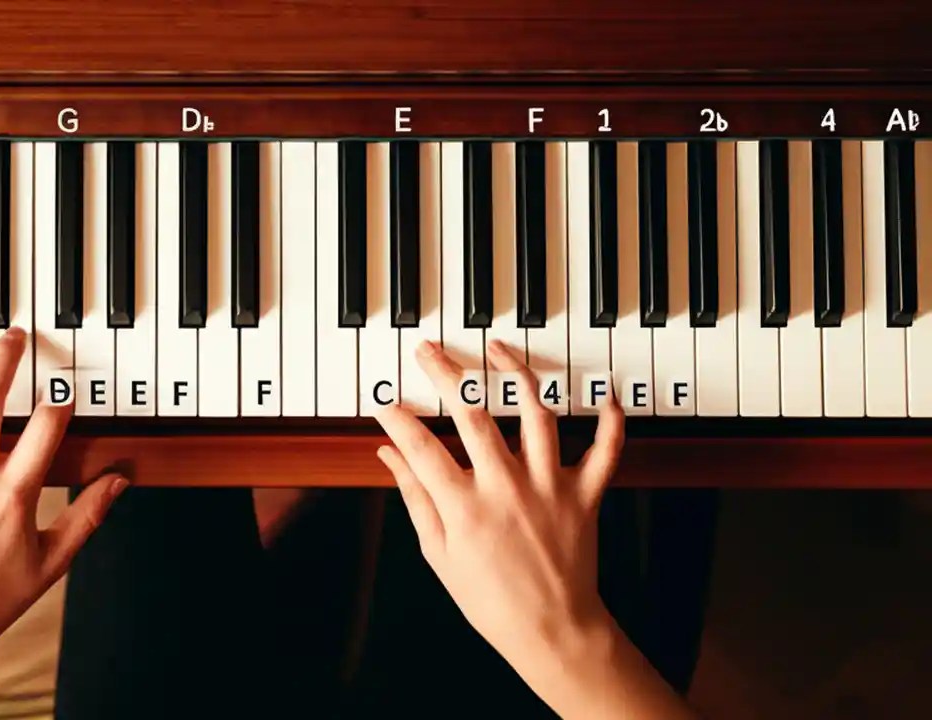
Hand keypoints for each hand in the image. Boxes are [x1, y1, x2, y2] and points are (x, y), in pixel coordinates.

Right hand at [375, 340, 694, 719]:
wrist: (551, 631)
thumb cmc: (491, 600)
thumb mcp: (437, 553)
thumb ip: (414, 497)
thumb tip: (389, 456)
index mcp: (465, 507)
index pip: (421, 446)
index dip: (397, 418)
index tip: (385, 401)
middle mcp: (506, 488)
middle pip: (473, 415)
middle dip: (446, 374)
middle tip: (431, 351)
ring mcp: (549, 488)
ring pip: (537, 414)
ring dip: (517, 375)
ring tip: (498, 350)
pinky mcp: (584, 495)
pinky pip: (606, 450)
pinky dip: (611, 420)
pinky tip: (604, 391)